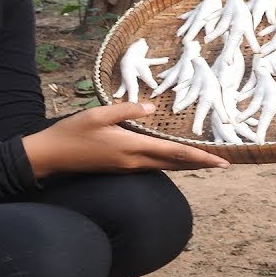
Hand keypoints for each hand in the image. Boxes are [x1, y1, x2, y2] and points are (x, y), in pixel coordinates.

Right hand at [23, 102, 228, 175]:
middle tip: (225, 164)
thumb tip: (151, 108)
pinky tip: (175, 160)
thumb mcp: (98, 114)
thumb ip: (126, 110)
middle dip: (201, 164)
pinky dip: (170, 164)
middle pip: (175, 165)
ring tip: (206, 161)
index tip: (221, 161)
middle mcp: (134, 162)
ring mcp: (128, 168)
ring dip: (187, 165)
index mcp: (132, 148)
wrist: (50, 157)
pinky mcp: (121, 168)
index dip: (200, 158)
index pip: (174, 154)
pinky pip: (153, 167)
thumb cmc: (72, 133)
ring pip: (165, 167)